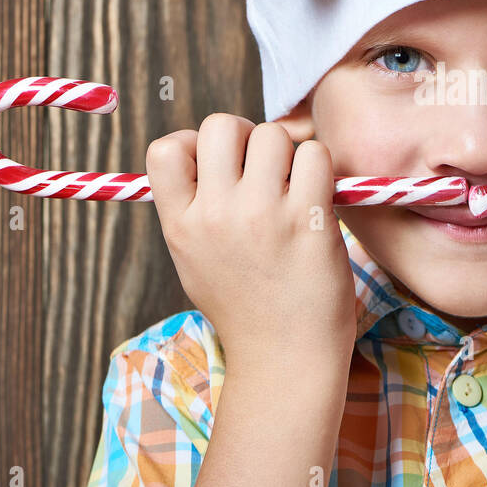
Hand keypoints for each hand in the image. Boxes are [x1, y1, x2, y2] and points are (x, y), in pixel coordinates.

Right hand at [145, 114, 356, 371]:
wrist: (286, 360)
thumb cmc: (246, 309)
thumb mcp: (195, 262)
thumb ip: (193, 210)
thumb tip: (201, 152)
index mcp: (181, 225)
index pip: (166, 149)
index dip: (194, 143)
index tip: (216, 166)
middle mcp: (216, 215)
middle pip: (223, 126)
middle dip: (247, 137)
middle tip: (264, 168)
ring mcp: (263, 215)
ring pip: (273, 135)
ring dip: (289, 154)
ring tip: (294, 189)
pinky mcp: (309, 219)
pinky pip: (314, 155)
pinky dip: (320, 168)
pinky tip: (318, 199)